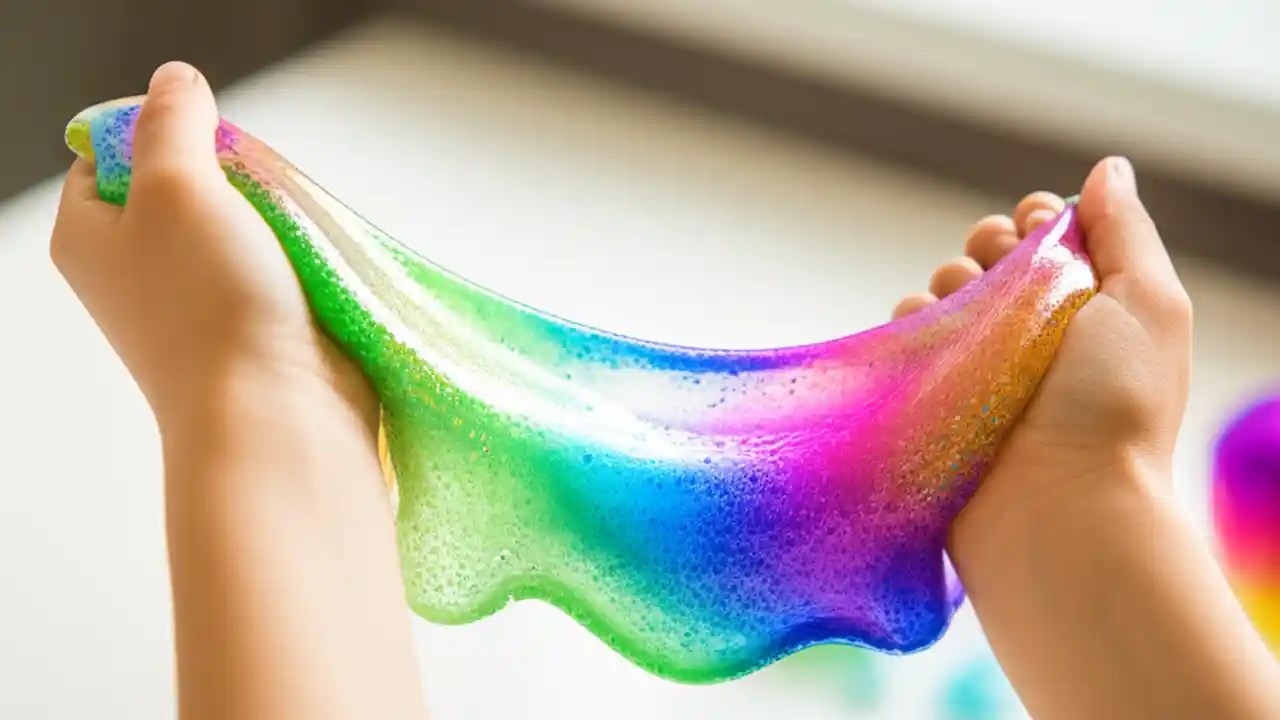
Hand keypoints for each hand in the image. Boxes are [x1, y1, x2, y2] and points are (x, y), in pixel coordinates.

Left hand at [50, 61, 376, 431]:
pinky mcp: (248, 324)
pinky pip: (270, 265)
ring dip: (271, 214)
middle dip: (229, 173)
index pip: (106, 150)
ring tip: (290, 232)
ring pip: (235, 223)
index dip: (157, 128)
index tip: (209, 137)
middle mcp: (132, 269)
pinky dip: (294, 253)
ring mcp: (192, 301)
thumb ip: (171, 122)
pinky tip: (310, 263)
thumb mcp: (176, 186)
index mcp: (87, 235)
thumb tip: (176, 82)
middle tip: (256, 189)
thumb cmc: (211, 305)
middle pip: (180, 181)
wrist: (274, 415)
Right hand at [900, 161, 1279, 718]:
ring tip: (972, 323)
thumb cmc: (1115, 409)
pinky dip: (912, 320)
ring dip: (951, 284)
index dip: (1036, 219)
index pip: (1047, 236)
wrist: (1057, 511)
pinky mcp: (932, 393)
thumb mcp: (1148, 302)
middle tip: (1004, 277)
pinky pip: (904, 328)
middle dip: (990, 246)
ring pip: (943, 285)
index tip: (1038, 227)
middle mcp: (1032, 335)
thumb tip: (1106, 169)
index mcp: (1087, 309)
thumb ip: (1126, 230)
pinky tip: (931, 340)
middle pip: (990, 252)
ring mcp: (979, 366)